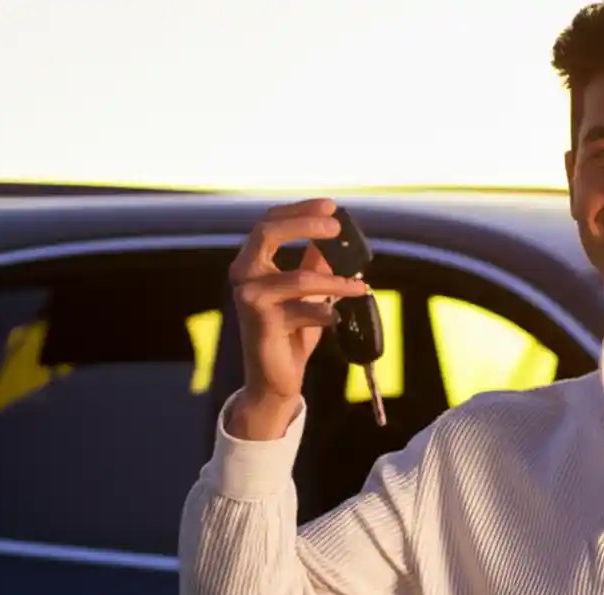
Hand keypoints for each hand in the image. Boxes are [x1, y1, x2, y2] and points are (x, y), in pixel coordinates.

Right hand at [226, 198, 369, 438]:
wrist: (275, 379)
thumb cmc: (291, 332)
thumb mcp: (307, 292)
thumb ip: (316, 264)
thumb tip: (336, 237)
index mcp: (252, 263)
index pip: (269, 222)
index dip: (299, 209)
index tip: (331, 205)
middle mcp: (243, 276)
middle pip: (266, 233)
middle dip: (305, 224)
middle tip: (337, 226)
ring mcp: (250, 300)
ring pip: (299, 278)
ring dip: (336, 282)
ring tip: (360, 286)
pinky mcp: (262, 325)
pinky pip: (305, 311)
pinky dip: (328, 312)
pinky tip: (337, 317)